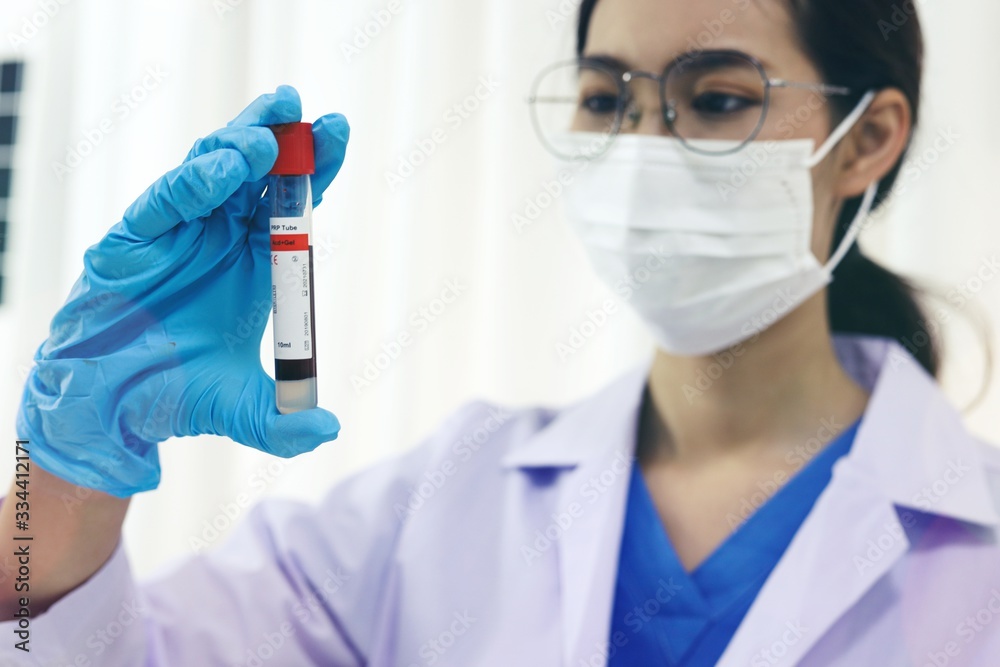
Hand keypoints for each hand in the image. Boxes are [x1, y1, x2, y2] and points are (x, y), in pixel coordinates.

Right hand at [16, 86, 348, 497]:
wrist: (108, 409)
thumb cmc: (173, 396)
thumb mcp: (242, 411)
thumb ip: (284, 422)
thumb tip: (329, 429)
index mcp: (254, 262)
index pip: (293, 204)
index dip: (317, 170)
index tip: (340, 135)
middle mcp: (219, 237)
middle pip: (259, 174)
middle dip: (289, 143)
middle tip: (318, 119)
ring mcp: (178, 232)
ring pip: (211, 170)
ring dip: (241, 147)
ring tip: (269, 139)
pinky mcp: (134, 238)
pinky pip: (166, 200)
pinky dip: (194, 180)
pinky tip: (224, 168)